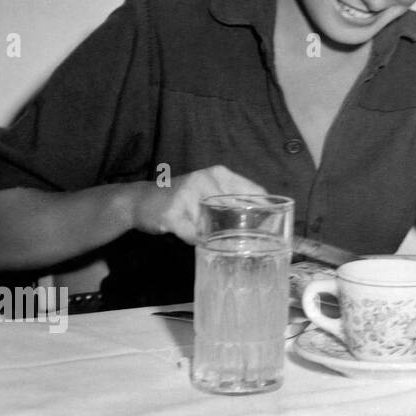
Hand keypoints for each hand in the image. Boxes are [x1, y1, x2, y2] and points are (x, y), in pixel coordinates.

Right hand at [130, 166, 267, 244]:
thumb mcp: (207, 189)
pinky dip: (196, 240)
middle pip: (236, 210)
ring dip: (216, 236)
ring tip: (214, 237)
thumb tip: (262, 216)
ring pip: (213, 225)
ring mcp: (187, 196)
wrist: (139, 200)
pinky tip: (194, 238)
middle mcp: (205, 180)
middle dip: (244, 228)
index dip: (266, 208)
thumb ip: (231, 198)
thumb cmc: (180, 197)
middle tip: (251, 241)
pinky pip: (193, 235)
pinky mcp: (173, 214)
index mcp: (218, 173)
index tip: (276, 222)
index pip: (253, 190)